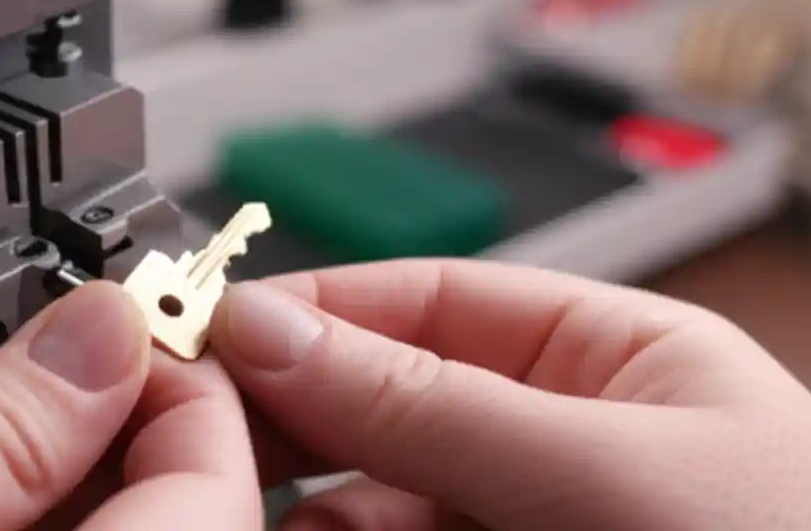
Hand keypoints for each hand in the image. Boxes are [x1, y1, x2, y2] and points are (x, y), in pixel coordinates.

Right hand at [210, 259, 810, 530]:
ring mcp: (518, 521)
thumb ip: (431, 403)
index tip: (216, 332)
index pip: (423, 301)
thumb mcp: (603, 470)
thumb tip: (275, 328)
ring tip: (247, 504)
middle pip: (382, 400)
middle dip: (297, 414)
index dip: (313, 309)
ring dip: (307, 503)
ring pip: (372, 497)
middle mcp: (551, 436)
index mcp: (602, 357)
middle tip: (207, 430)